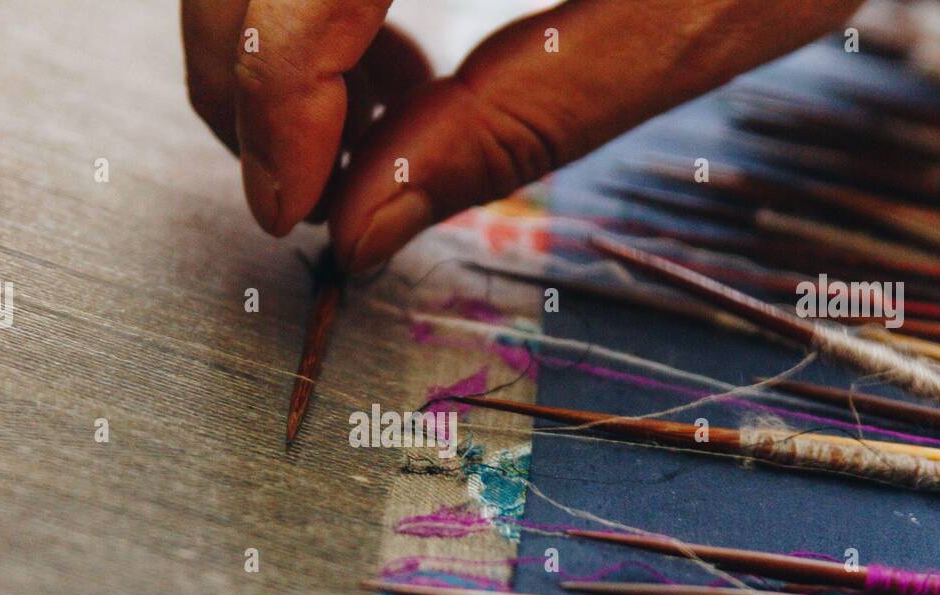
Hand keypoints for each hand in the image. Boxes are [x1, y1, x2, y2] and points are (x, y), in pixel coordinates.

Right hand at [181, 0, 858, 271]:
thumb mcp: (690, 18)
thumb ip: (517, 122)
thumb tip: (367, 227)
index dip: (270, 100)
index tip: (294, 207)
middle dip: (249, 81)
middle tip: (316, 186)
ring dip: (277, 41)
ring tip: (377, 114)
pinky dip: (318, 1)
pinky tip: (388, 43)